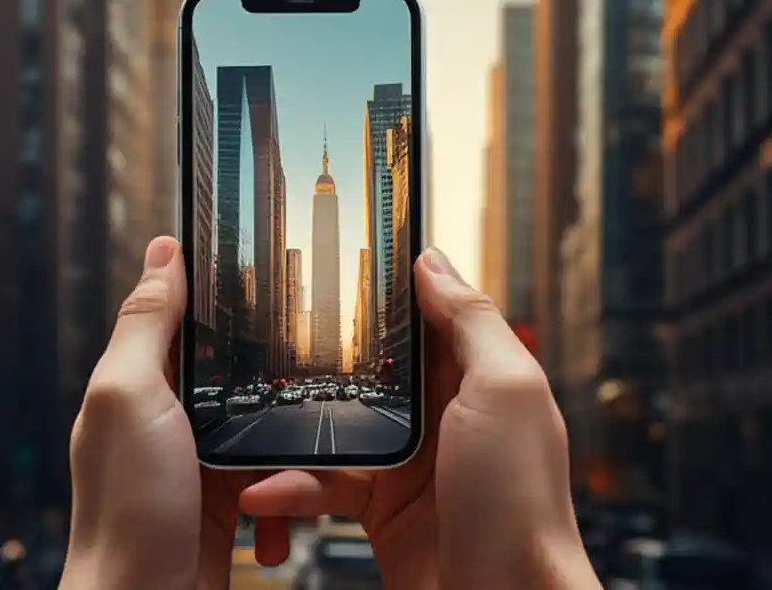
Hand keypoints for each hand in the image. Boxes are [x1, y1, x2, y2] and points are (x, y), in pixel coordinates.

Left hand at [61, 237, 256, 589]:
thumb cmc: (126, 514)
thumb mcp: (130, 398)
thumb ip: (146, 324)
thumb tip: (163, 249)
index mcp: (140, 383)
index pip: (186, 316)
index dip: (225, 288)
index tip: (274, 265)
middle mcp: (170, 419)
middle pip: (241, 369)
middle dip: (276, 375)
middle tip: (316, 362)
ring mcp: (202, 463)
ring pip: (269, 426)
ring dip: (287, 451)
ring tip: (287, 468)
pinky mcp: (231, 504)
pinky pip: (280, 481)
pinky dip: (288, 497)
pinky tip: (278, 513)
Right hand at [239, 248, 599, 589]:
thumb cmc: (520, 508)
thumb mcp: (505, 391)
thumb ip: (471, 322)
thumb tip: (432, 261)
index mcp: (477, 377)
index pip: (424, 315)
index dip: (382, 289)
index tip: (332, 262)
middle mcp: (443, 415)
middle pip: (369, 367)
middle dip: (321, 358)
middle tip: (268, 341)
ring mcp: (408, 464)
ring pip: (333, 428)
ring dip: (291, 437)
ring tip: (251, 435)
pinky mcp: (379, 510)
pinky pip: (323, 485)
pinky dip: (292, 490)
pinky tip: (265, 494)